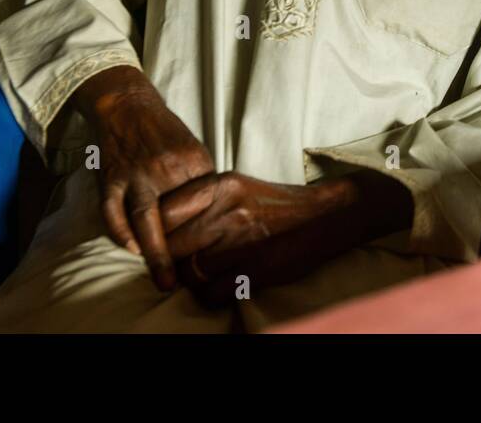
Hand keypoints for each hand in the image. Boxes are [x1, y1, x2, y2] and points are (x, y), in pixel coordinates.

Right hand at [71, 65, 213, 290]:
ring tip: (163, 280)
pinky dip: (120, 233)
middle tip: (189, 279)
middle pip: (178, 216)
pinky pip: (112, 211)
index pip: (205, 204)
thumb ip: (200, 180)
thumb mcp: (193, 147)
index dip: (207, 231)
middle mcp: (166, 168)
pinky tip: (130, 250)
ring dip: (155, 253)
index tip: (212, 254)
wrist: (126, 104)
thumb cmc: (164, 131)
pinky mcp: (111, 176)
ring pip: (146, 218)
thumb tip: (213, 213)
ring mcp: (136, 173)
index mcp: (193, 161)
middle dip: (183, 250)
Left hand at [158, 170, 413, 307]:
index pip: (163, 211)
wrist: (323, 216)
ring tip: (204, 273)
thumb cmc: (274, 204)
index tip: (160, 239)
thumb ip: (200, 198)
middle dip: (171, 259)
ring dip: (191, 279)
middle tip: (180, 262)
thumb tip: (160, 219)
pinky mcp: (254, 270)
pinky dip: (210, 294)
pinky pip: (210, 293)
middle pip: (172, 245)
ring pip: (189, 272)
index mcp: (220, 185)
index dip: (156, 230)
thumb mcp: (237, 185)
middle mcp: (226, 211)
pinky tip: (221, 285)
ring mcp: (240, 242)